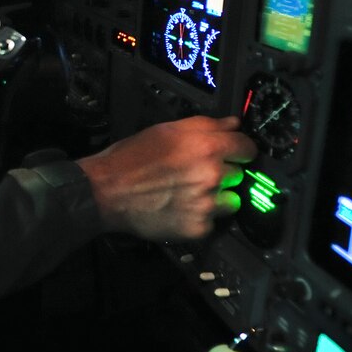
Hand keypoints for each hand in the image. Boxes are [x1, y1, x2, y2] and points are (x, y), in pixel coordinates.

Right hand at [76, 115, 255, 240]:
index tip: (235, 153)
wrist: (105, 191)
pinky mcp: (198, 227)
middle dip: (223, 173)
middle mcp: (211, 175)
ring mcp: (206, 204)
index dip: (240, 149)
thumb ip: (205, 125)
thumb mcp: (166, 130)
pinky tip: (180, 207)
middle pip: (239, 174)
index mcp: (206, 147)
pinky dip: (200, 216)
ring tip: (189, 193)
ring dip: (217, 198)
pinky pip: (213, 221)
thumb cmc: (131, 159)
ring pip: (230, 200)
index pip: (247, 148)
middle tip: (197, 173)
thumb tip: (233, 124)